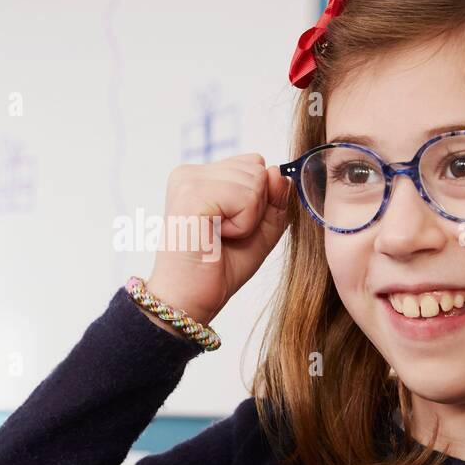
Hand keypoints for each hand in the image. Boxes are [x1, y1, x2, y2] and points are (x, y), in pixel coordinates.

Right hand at [145, 153, 291, 327]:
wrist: (189, 300)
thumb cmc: (218, 269)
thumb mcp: (260, 230)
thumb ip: (275, 199)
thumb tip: (276, 171)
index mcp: (200, 175)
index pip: (254, 163)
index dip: (257, 201)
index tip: (229, 228)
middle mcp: (190, 172)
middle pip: (257, 167)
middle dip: (254, 208)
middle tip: (224, 235)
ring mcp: (188, 180)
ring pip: (255, 180)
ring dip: (248, 219)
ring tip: (218, 237)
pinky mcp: (192, 194)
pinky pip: (247, 197)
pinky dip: (242, 225)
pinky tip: (215, 237)